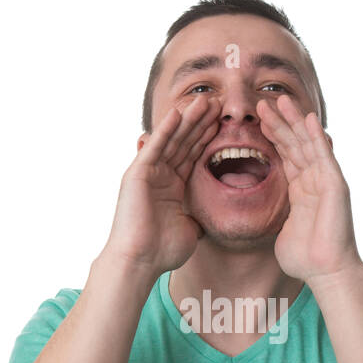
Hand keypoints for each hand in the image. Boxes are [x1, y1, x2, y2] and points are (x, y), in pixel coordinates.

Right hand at [102, 95, 219, 277]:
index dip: (208, 137)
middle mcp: (160, 175)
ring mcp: (148, 172)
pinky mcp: (138, 173)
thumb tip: (208, 219)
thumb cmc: (162, 251)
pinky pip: (155, 147)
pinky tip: (178, 112)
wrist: (140, 261)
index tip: (224, 121)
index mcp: (173, 186)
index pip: (193, 154)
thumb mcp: (191, 229)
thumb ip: (198, 217)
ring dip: (188, 119)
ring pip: (172, 140)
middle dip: (201, 122)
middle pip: (184, 142)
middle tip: (218, 103)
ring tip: (204, 100)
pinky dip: (166, 129)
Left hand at [258, 94, 362, 282]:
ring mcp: (326, 181)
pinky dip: (315, 136)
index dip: (272, 137)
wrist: (325, 272)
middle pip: (294, 145)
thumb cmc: (304, 259)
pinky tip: (308, 117)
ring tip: (279, 100)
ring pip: (307, 144)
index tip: (255, 121)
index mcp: (301, 190)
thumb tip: (257, 217)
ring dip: (293, 121)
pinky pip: (323, 155)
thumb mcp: (281, 230)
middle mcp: (314, 181)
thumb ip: (274, 216)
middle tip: (261, 103)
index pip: (285, 156)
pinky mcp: (335, 184)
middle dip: (278, 123)